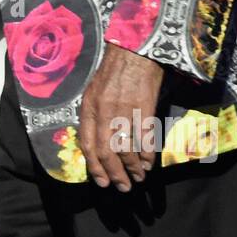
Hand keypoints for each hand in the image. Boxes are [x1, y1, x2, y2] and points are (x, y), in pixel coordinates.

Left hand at [77, 42, 163, 191]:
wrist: (135, 49)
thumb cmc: (113, 71)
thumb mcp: (93, 91)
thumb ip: (93, 116)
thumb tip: (95, 145)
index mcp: (89, 106)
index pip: (87, 144)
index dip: (94, 167)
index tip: (102, 182)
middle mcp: (104, 110)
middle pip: (107, 151)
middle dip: (115, 173)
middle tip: (122, 187)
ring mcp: (125, 109)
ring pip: (127, 147)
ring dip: (133, 167)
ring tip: (138, 177)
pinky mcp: (145, 106)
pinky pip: (145, 137)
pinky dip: (148, 154)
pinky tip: (149, 163)